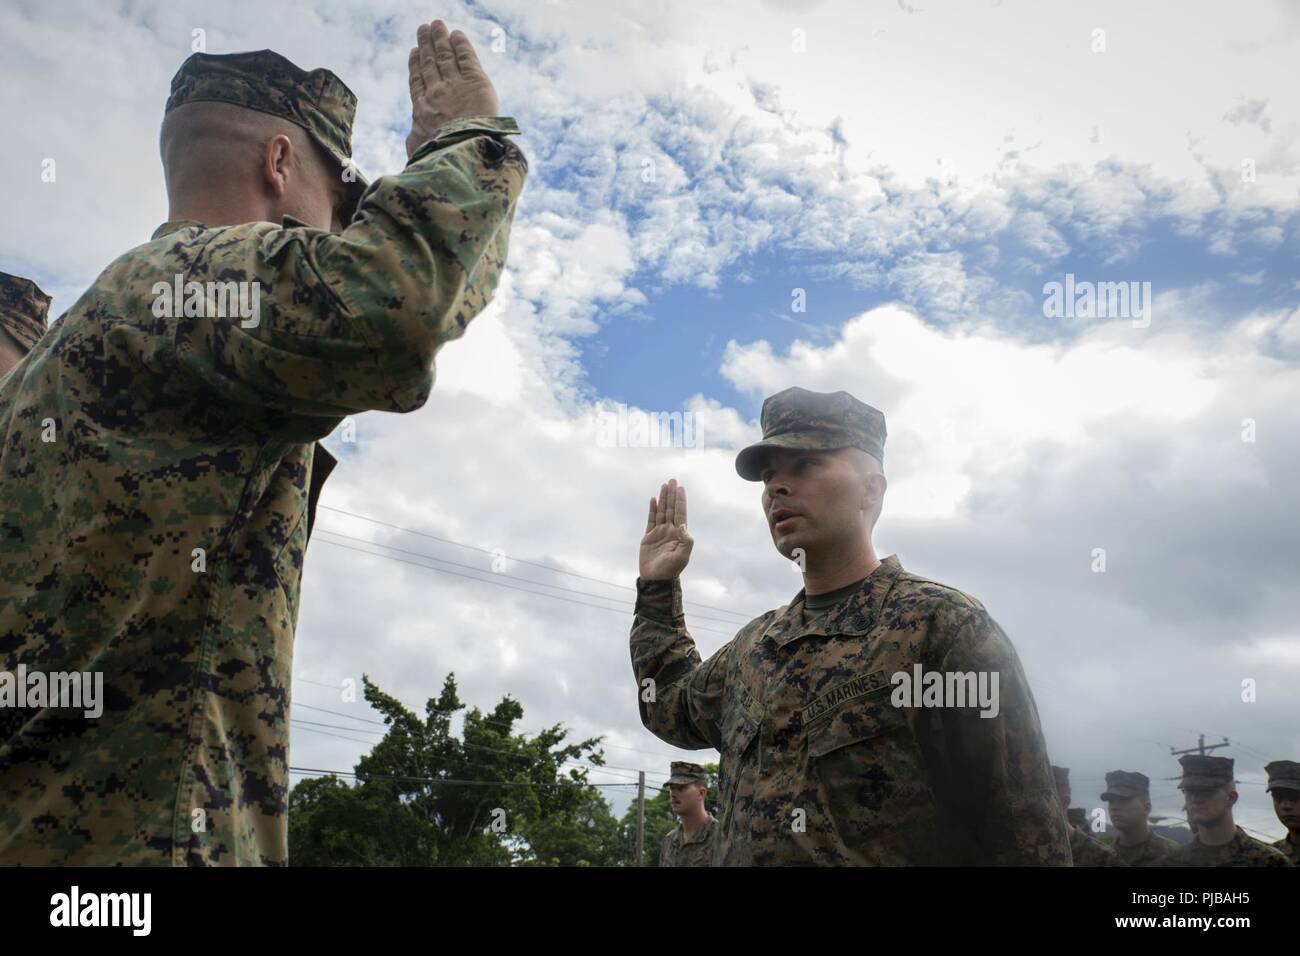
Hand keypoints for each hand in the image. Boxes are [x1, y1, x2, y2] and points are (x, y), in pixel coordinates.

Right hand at [406, 20, 500, 159]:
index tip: (414, 52)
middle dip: (427, 45)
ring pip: (446, 57)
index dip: (415, 66)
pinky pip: (466, 58)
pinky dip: (461, 45)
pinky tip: (457, 35)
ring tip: (437, 25)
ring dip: (441, 39)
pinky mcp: (475, 81)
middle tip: (424, 29)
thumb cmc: (439, 159)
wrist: (461, 153)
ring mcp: (455, 85)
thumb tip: (410, 144)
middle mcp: (436, 93)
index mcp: (422, 111)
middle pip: (430, 64)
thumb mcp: (418, 154)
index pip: (418, 83)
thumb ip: (414, 144)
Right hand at [639, 479, 693, 580]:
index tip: (680, 488)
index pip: (680, 513)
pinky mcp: (649, 537)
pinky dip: (652, 510)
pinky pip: (651, 520)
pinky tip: (653, 500)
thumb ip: (686, 540)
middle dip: (672, 495)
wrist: (656, 579)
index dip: (680, 501)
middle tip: (672, 480)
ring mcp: (659, 533)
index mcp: (679, 534)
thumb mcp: (683, 556)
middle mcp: (670, 531)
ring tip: (664, 485)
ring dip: (663, 499)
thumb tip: (682, 525)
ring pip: (661, 512)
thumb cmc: (671, 569)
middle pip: (671, 509)